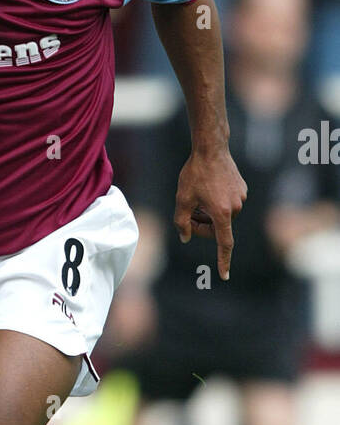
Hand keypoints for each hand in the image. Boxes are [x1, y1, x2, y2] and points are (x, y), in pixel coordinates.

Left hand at [174, 147, 246, 281]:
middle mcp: (235, 208)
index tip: (224, 275)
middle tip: (188, 214)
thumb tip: (185, 237)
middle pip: (217, 228)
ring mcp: (241, 198)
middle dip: (202, 225)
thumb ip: (182, 222)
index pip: (224, 244)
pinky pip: (228, 204)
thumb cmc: (195, 174)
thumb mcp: (182, 200)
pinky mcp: (242, 189)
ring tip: (197, 198)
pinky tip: (208, 188)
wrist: (211, 149)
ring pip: (222, 216)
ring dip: (209, 214)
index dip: (223, 261)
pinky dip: (217, 203)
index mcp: (222, 213)